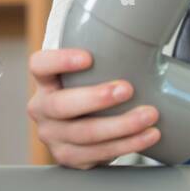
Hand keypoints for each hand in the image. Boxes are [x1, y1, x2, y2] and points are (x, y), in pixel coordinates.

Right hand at [27, 47, 159, 168]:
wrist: (88, 128)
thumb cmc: (92, 90)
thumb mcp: (90, 74)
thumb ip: (103, 58)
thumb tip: (144, 32)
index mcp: (45, 82)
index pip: (40, 66)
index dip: (60, 61)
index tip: (89, 57)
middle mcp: (42, 110)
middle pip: (61, 105)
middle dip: (96, 98)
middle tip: (127, 89)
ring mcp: (54, 137)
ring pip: (84, 134)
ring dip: (122, 125)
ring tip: (149, 115)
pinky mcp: (69, 158)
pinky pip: (98, 154)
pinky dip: (128, 144)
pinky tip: (147, 135)